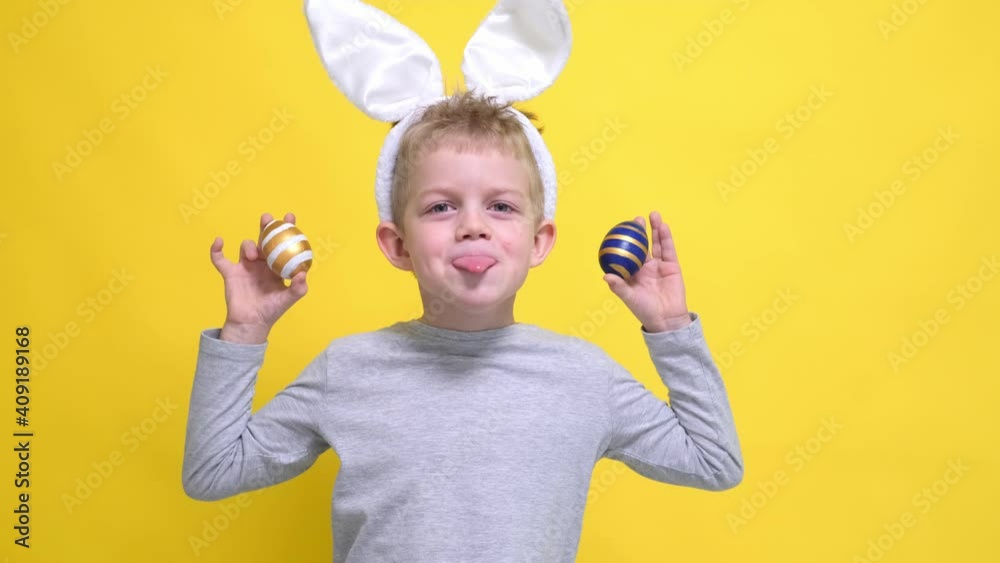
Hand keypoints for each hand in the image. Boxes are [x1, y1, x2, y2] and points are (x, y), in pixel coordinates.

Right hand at [210, 213, 308, 340]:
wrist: (251, 323)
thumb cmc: (271, 311)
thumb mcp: (287, 300)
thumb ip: (297, 288)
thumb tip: (302, 274)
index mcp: (277, 266)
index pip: (283, 244)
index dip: (287, 229)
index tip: (289, 217)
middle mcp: (262, 263)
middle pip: (264, 239)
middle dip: (266, 227)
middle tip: (267, 218)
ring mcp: (245, 266)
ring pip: (246, 246)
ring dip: (249, 247)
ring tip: (253, 256)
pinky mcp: (230, 272)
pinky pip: (220, 258)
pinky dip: (216, 250)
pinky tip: (219, 241)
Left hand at [604, 211, 690, 332]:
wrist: (666, 319)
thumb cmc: (644, 310)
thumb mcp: (629, 298)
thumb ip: (619, 286)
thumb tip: (606, 276)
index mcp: (633, 272)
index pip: (628, 252)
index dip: (626, 240)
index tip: (621, 228)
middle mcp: (646, 266)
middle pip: (643, 245)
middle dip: (640, 231)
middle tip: (636, 219)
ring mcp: (660, 265)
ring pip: (657, 244)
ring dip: (655, 229)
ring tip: (653, 215)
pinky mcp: (672, 266)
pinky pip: (668, 249)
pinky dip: (666, 238)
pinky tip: (664, 227)